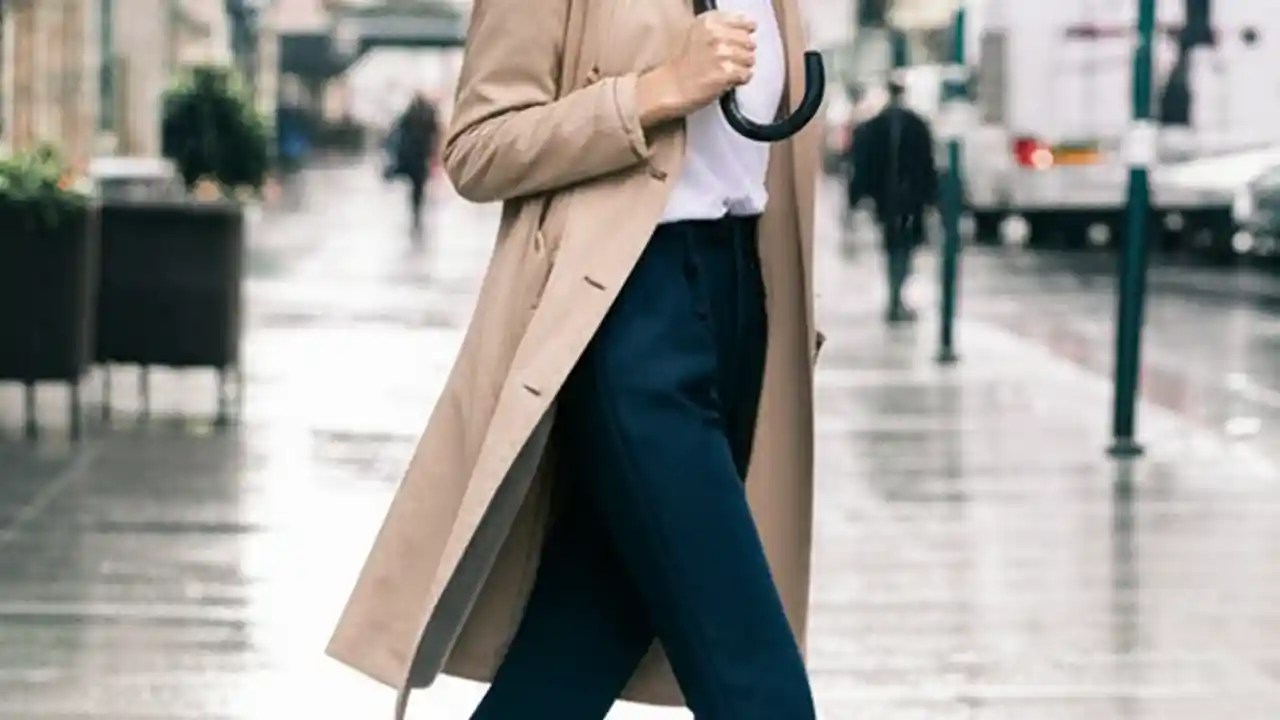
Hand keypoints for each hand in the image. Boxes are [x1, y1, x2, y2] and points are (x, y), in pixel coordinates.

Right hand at [637, 11, 756, 127]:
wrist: (670, 88)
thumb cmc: (682, 65)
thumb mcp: (697, 34)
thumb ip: (720, 28)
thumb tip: (747, 28)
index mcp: (709, 22)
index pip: (744, 23)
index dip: (744, 34)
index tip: (739, 42)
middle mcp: (716, 34)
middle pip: (749, 41)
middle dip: (743, 52)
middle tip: (729, 61)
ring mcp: (722, 53)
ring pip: (750, 58)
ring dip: (742, 67)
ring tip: (727, 71)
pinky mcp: (726, 72)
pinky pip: (746, 74)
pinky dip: (740, 79)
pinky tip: (727, 80)